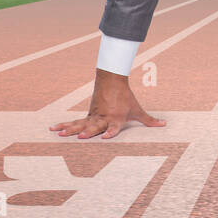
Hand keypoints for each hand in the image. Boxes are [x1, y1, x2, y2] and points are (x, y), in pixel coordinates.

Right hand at [49, 69, 166, 138]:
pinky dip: (64, 125)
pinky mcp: (87, 115)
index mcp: (116, 118)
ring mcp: (93, 116)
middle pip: (94, 126)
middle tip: (79, 137)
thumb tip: (164, 124)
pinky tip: (53, 129)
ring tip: (59, 134)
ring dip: (70, 129)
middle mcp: (103, 118)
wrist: (111, 80)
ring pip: (80, 124)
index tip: (105, 137)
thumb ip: (149, 120)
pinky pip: (74, 121)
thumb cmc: (125, 97)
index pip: (114, 127)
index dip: (110, 133)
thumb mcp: (137, 109)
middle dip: (87, 132)